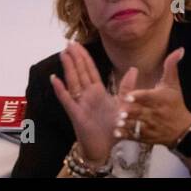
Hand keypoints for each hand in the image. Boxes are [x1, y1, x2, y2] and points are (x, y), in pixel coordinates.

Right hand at [50, 43, 132, 163]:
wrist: (104, 148)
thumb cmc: (111, 128)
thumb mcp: (122, 104)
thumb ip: (127, 87)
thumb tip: (134, 68)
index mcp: (98, 91)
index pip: (90, 69)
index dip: (84, 56)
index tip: (77, 44)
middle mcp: (87, 95)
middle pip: (80, 72)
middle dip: (75, 57)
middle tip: (68, 43)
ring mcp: (80, 103)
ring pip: (73, 81)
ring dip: (68, 68)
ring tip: (64, 54)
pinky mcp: (76, 114)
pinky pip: (67, 100)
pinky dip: (60, 90)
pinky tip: (55, 79)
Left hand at [116, 49, 190, 147]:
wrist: (182, 130)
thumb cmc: (175, 103)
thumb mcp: (173, 85)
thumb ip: (171, 66)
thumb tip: (179, 49)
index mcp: (160, 99)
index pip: (148, 97)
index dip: (138, 97)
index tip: (129, 96)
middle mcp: (155, 113)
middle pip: (140, 112)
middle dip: (130, 111)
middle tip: (120, 110)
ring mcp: (150, 126)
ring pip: (136, 125)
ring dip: (126, 123)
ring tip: (117, 121)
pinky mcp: (146, 137)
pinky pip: (134, 136)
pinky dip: (126, 134)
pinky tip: (117, 131)